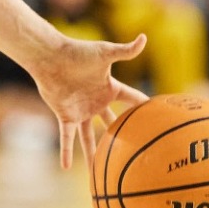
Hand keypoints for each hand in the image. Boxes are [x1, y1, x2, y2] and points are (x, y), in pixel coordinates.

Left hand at [27, 33, 149, 169]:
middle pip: (112, 122)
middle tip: (134, 150)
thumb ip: (125, 50)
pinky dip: (66, 152)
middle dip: (121, 134)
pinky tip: (66, 167)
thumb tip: (145, 37)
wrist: (50, 57)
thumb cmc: (77, 52)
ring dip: (94, 152)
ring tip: (101, 170)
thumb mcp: (104, 53)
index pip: (131, 98)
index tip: (158, 115)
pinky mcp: (65, 115)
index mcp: (109, 88)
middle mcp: (97, 101)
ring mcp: (81, 110)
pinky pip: (67, 137)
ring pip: (89, 136)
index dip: (143, 105)